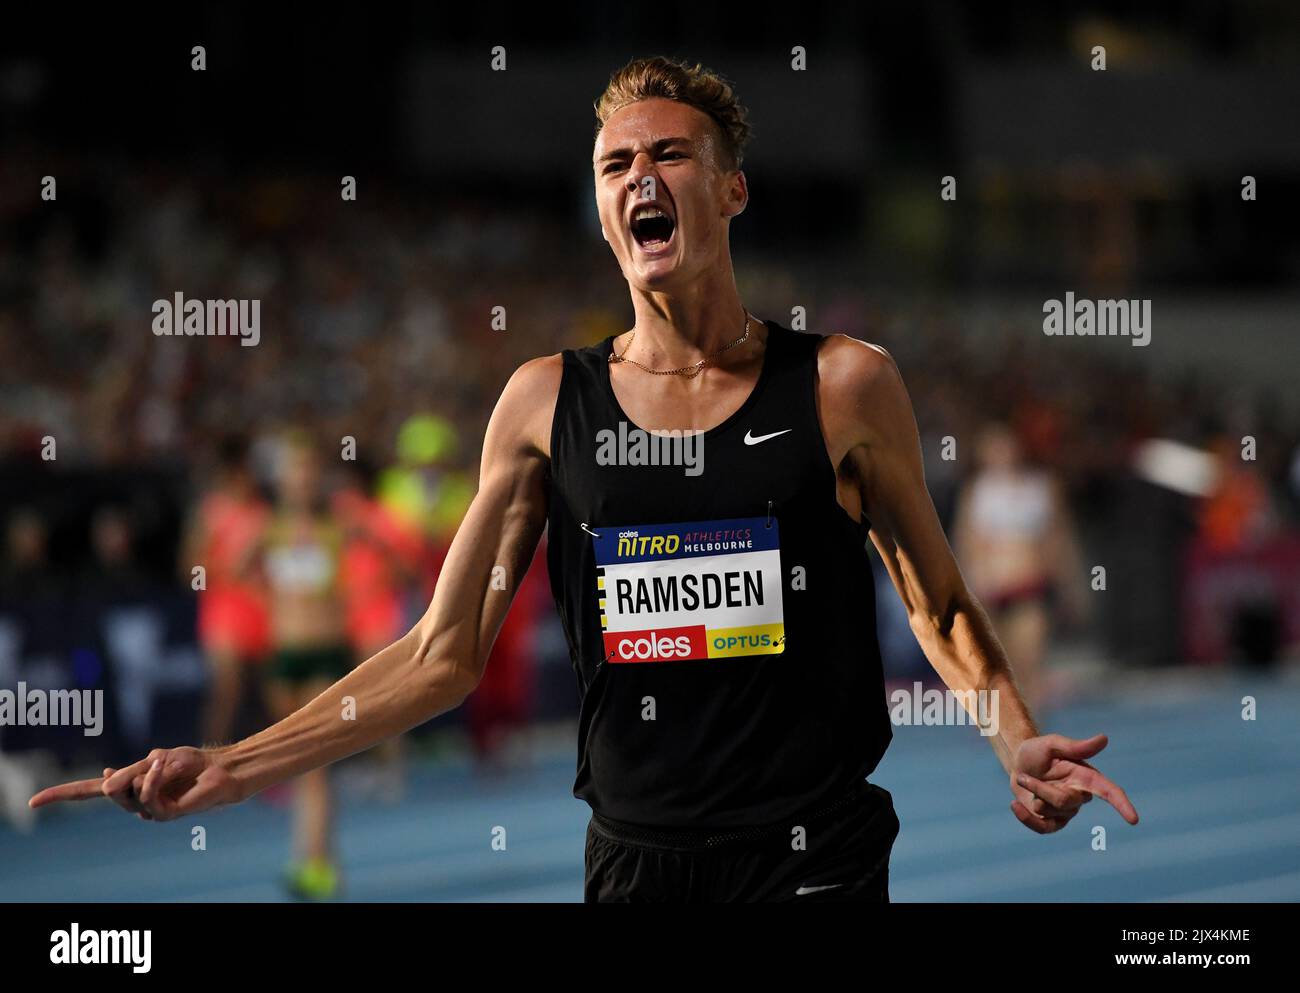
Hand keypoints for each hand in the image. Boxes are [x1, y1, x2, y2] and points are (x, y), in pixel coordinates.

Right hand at [28, 746, 241, 821]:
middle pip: (110, 791)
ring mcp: (148, 810)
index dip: (62, 795)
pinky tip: (165, 766)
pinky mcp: (163, 816)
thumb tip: (104, 785)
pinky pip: (146, 798)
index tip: (33, 802)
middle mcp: (133, 801)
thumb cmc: (191, 763)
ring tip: (166, 763)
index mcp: (127, 785)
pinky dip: (153, 779)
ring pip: (128, 796)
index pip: (88, 792)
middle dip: (128, 773)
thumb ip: (130, 773)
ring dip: (146, 775)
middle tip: (156, 762)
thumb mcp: (154, 760)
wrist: (221, 769)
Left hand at [1010, 733, 1138, 833]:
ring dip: (1031, 796)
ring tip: (1025, 781)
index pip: (1109, 791)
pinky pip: (1041, 828)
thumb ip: (1076, 746)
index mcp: (1086, 777)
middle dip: (1040, 789)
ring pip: (1049, 812)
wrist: (1018, 763)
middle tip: (1025, 776)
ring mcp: (1066, 811)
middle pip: (1063, 801)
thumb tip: (1104, 738)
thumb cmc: (1038, 750)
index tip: (1133, 819)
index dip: (1121, 804)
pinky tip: (1014, 805)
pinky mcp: (1051, 822)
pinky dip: (1025, 818)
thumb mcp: (1052, 743)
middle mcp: (1080, 796)